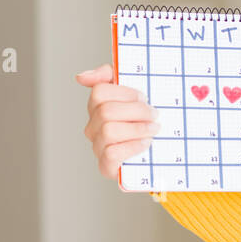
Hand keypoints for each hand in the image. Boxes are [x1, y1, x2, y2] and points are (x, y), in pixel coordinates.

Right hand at [75, 64, 160, 179]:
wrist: (159, 154)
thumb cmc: (144, 120)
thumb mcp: (132, 93)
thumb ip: (109, 75)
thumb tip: (82, 77)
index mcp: (97, 107)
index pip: (99, 92)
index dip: (125, 93)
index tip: (143, 97)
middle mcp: (93, 126)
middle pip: (106, 111)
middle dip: (136, 111)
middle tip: (154, 114)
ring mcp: (97, 146)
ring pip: (109, 131)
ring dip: (137, 129)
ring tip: (153, 129)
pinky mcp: (106, 166)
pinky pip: (112, 154)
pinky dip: (132, 147)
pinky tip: (146, 143)